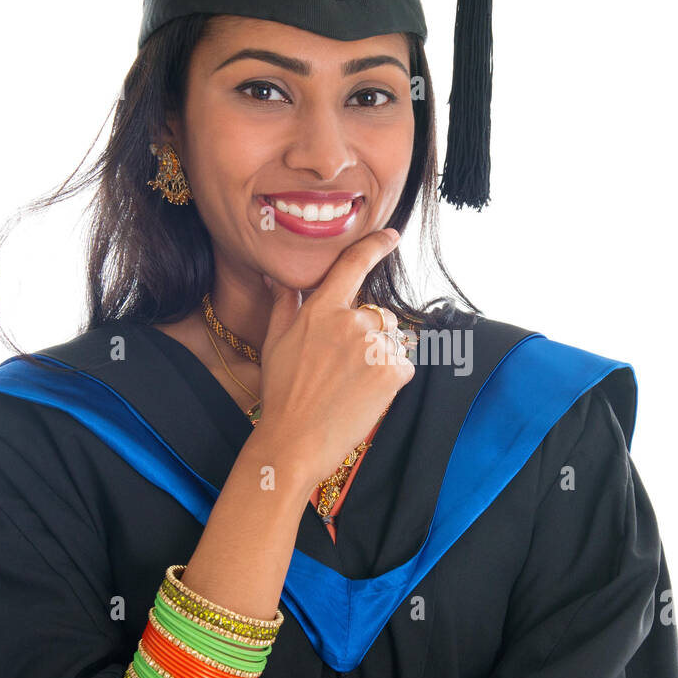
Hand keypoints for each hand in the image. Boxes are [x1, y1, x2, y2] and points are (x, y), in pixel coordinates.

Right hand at [253, 229, 414, 493]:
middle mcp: (351, 321)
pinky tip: (365, 394)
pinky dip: (390, 379)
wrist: (294, 441)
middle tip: (343, 369)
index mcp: (321, 309)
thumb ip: (284, 304)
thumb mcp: (275, 343)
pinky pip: (403, 365)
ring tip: (352, 384)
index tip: (391, 236)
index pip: (353, 265)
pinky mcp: (393, 371)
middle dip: (370, 336)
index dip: (375, 246)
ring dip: (381, 357)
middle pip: (379, 315)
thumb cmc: (281, 395)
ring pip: (392, 341)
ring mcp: (374, 346)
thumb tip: (278, 277)